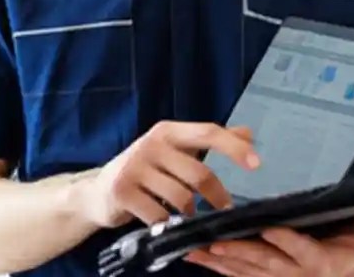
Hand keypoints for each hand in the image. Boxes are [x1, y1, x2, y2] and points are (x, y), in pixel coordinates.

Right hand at [77, 121, 260, 228]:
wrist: (96, 193)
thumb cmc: (144, 170)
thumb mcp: (174, 151)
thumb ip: (209, 142)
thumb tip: (247, 133)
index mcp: (167, 131)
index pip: (207, 133)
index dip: (234, 147)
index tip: (257, 163)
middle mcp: (150, 145)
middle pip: (198, 173)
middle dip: (216, 195)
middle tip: (223, 208)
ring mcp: (134, 168)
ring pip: (181, 198)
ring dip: (189, 212)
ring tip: (185, 213)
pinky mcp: (122, 191)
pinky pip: (159, 215)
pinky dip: (167, 223)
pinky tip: (163, 221)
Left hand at [184, 216, 353, 276]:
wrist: (349, 266)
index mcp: (324, 262)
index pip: (304, 252)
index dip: (287, 242)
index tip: (269, 229)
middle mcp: (300, 276)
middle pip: (267, 264)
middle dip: (240, 254)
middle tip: (217, 243)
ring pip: (248, 272)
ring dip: (222, 262)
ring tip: (198, 250)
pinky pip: (240, 275)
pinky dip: (219, 267)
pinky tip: (199, 257)